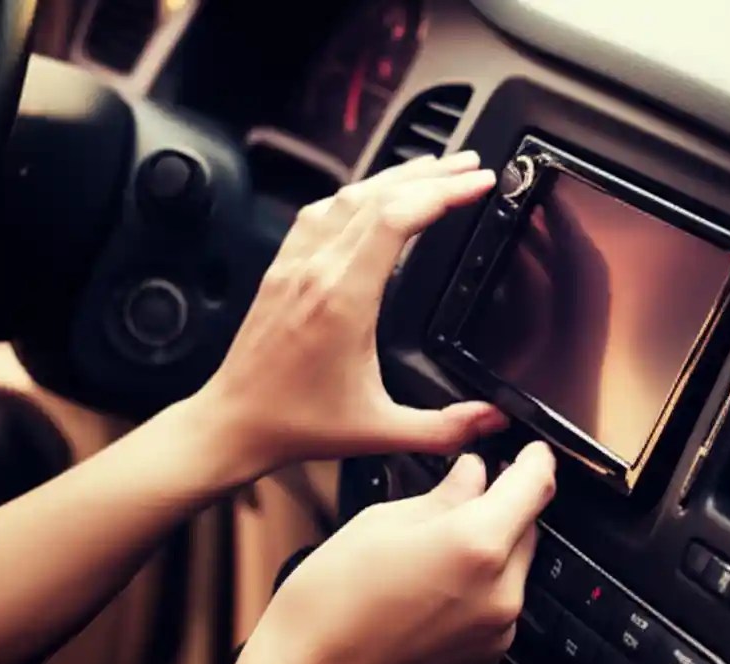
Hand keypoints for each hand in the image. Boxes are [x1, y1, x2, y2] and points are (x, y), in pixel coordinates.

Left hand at [190, 152, 502, 481]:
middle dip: (431, 173)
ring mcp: (296, 264)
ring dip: (394, 177)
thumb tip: (496, 419)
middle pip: (378, 195)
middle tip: (471, 165)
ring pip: (347, 196)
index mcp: (344, 299)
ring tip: (433, 169)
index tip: (478, 182)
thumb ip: (444, 429)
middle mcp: (317, 270)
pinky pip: (320, 212)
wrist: (233, 424)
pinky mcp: (282, 269)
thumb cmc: (297, 424)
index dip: (443, 192)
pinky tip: (371, 195)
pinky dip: (356, 194)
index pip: (396, 219)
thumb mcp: (380, 432)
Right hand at [218, 442, 556, 663]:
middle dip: (505, 505)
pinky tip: (437, 583)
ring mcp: (497, 627)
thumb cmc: (333, 598)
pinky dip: (484, 584)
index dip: (536, 459)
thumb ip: (446, 493)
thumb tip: (475, 472)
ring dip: (493, 546)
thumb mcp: (385, 520)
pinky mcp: (488, 653)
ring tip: (436, 548)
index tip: (532, 450)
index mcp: (476, 544)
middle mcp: (499, 590)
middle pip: (528, 526)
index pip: (536, 485)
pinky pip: (502, 602)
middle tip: (463, 495)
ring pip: (516, 565)